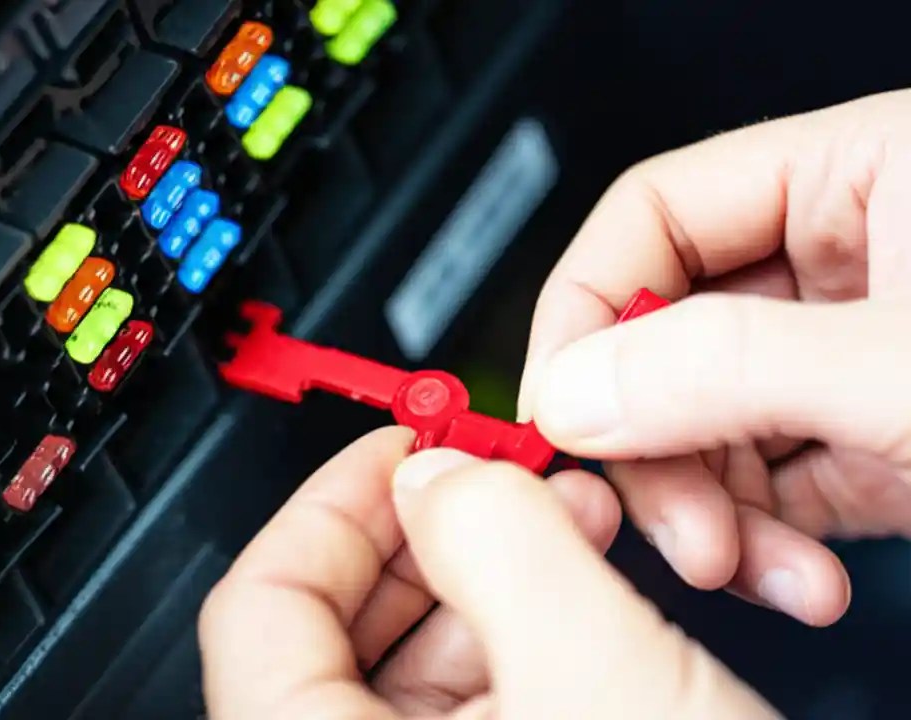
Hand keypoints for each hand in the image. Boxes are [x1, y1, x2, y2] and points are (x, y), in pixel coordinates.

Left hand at [199, 428, 778, 718]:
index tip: (403, 445)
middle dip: (432, 535)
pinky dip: (519, 650)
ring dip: (489, 584)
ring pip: (412, 680)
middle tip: (498, 475)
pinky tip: (578, 603)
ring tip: (566, 523)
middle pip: (337, 636)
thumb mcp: (592, 674)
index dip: (334, 504)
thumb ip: (496, 542)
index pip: (261, 605)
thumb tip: (437, 478)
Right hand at [518, 89, 910, 626]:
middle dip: (660, 447)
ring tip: (747, 567)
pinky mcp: (878, 440)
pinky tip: (795, 577)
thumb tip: (574, 389)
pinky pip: (772, 487)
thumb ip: (729, 367)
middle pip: (668, 338)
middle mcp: (852, 259)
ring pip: (710, 426)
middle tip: (663, 516)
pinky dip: (763, 544)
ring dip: (710, 512)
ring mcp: (857, 356)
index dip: (586, 311)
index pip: (654, 213)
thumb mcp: (901, 366)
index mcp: (861, 174)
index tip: (560, 409)